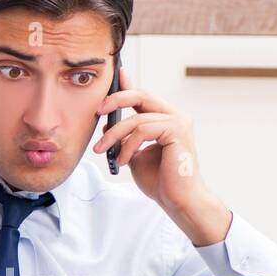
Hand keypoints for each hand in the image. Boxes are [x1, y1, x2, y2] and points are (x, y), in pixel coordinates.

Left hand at [93, 66, 232, 245]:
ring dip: (114, 135)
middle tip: (97, 111)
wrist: (178, 201)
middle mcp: (176, 117)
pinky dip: (128, 146)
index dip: (127, 85)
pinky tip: (124, 161)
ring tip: (103, 151)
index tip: (116, 74)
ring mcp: (179, 122)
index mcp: (167, 120)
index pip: (144, 97)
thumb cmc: (160, 181)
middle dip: (116, 99)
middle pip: (142, 95)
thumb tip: (106, 124)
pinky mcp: (178, 131)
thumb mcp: (134, 155)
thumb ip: (124, 138)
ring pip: (137, 118)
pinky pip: (143, 131)